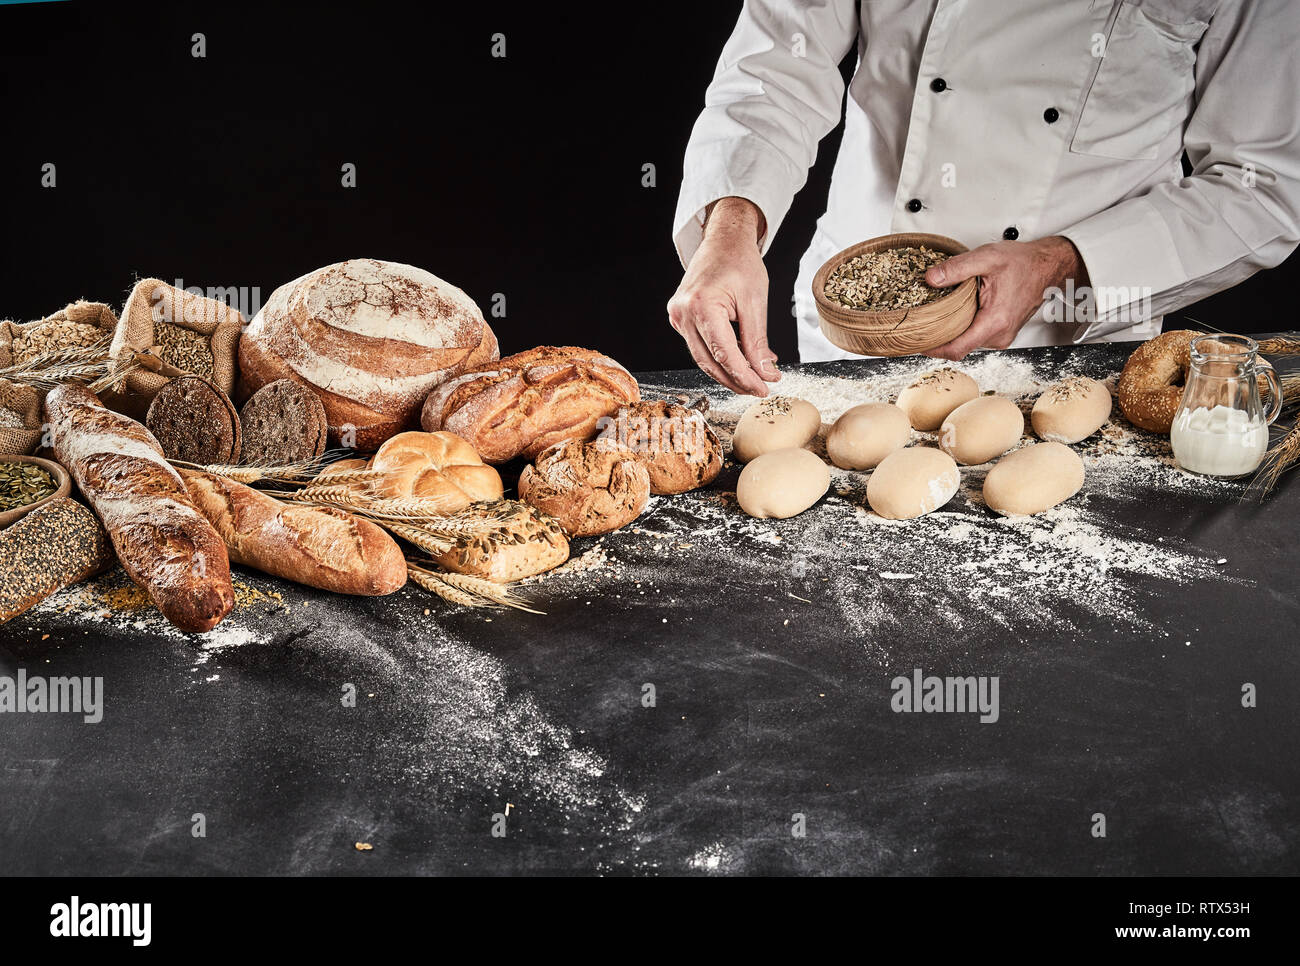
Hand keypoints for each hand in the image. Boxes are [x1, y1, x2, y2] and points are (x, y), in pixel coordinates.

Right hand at [667, 197, 779, 395]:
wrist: (723, 240)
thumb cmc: (740, 262)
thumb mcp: (755, 301)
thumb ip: (758, 341)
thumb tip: (766, 372)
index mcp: (701, 305)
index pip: (724, 354)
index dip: (745, 376)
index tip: (764, 388)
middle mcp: (683, 313)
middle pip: (710, 362)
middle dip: (736, 380)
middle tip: (760, 388)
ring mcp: (678, 317)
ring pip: (703, 358)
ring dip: (728, 373)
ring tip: (752, 379)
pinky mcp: (680, 319)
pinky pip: (700, 346)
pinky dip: (720, 357)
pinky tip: (739, 363)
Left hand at [923, 236, 1088, 360]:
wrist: (1047, 266)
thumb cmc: (1023, 263)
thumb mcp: (987, 258)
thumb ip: (957, 268)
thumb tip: (930, 279)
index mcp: (995, 321)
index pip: (957, 349)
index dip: (933, 349)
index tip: (916, 343)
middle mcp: (999, 335)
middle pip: (959, 348)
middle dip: (938, 339)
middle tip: (919, 326)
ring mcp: (1002, 337)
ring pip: (967, 343)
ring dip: (951, 333)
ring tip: (937, 317)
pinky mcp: (1001, 334)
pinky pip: (975, 337)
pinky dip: (963, 329)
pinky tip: (955, 316)